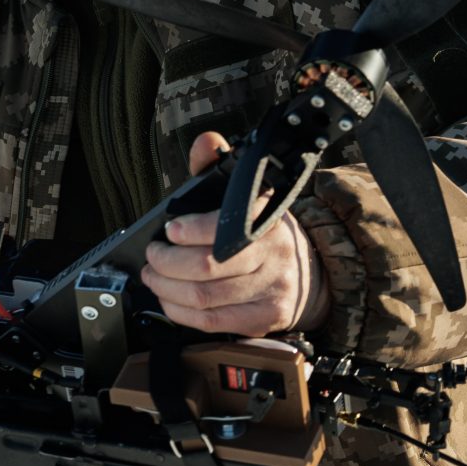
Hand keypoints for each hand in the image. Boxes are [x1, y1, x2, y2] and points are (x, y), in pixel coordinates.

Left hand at [139, 131, 329, 335]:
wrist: (314, 270)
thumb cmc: (267, 231)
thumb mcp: (248, 195)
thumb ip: (218, 168)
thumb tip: (205, 142)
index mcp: (268, 220)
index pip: (221, 228)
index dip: (186, 231)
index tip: (168, 230)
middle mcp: (273, 256)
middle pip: (206, 267)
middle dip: (166, 263)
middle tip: (152, 257)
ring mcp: (270, 290)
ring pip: (204, 297)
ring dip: (166, 288)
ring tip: (153, 276)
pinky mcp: (264, 319)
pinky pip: (212, 322)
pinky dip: (181, 313)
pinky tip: (169, 300)